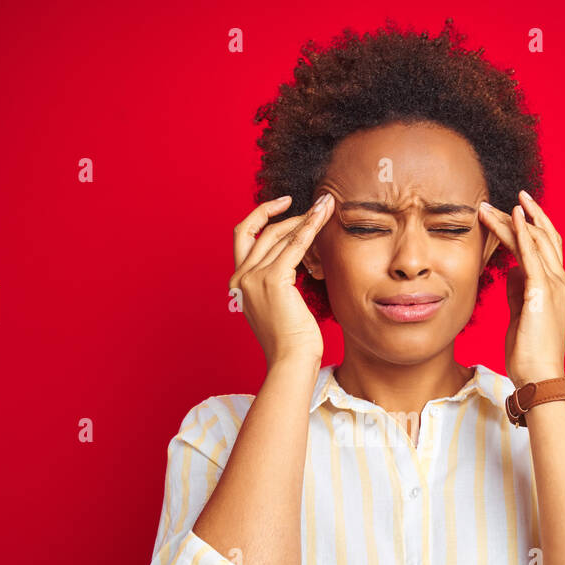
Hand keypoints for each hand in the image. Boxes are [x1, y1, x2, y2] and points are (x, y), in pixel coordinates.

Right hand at [230, 194, 332, 368]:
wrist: (291, 361)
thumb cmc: (292, 341)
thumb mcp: (278, 306)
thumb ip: (277, 282)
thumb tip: (295, 261)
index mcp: (239, 283)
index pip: (244, 237)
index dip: (261, 217)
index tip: (282, 206)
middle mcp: (241, 277)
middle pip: (260, 231)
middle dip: (282, 212)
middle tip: (308, 202)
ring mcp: (254, 277)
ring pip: (279, 234)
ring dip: (305, 217)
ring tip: (326, 205)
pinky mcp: (273, 279)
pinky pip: (294, 244)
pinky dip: (310, 227)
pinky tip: (324, 215)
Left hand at [478, 190, 564, 386]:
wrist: (539, 378)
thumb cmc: (529, 354)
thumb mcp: (521, 316)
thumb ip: (519, 291)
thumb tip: (511, 271)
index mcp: (558, 288)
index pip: (545, 248)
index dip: (530, 227)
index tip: (512, 211)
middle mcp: (561, 282)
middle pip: (543, 238)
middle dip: (521, 216)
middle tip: (498, 201)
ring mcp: (555, 286)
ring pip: (535, 241)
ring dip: (512, 220)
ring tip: (489, 207)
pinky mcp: (542, 292)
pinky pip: (532, 255)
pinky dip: (522, 232)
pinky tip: (511, 217)